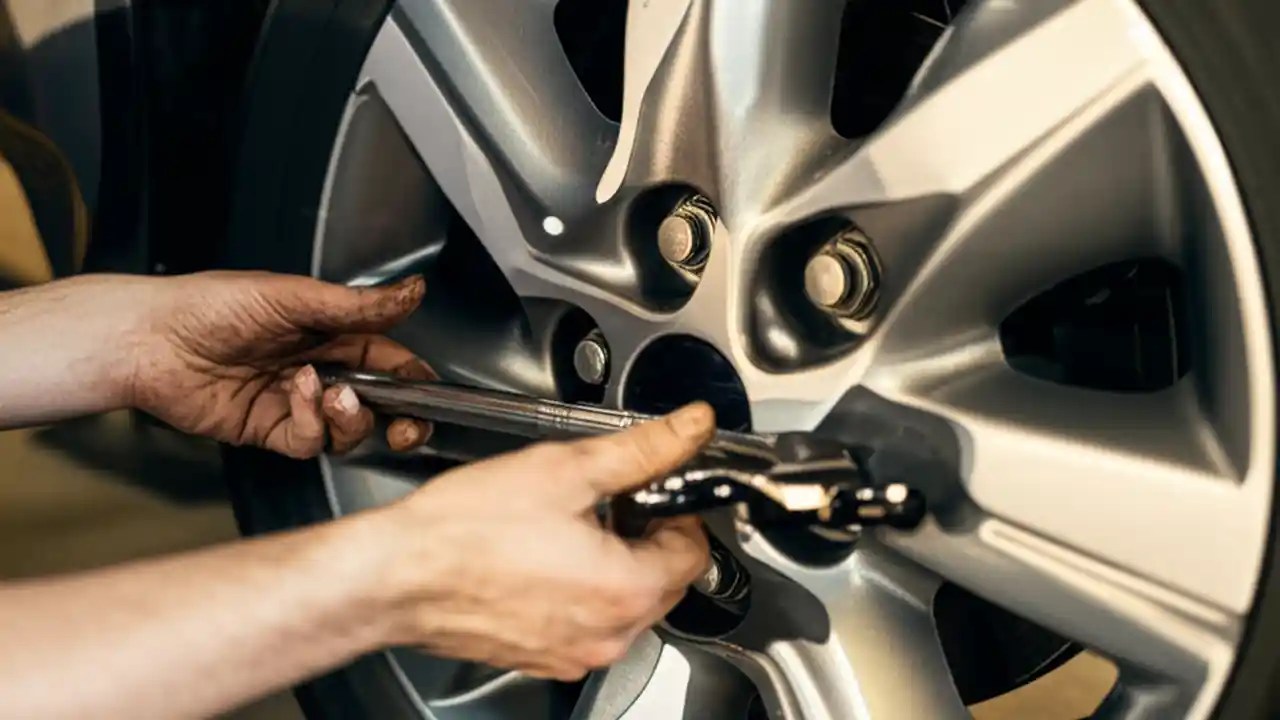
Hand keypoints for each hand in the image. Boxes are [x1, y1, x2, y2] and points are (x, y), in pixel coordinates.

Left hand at [131, 271, 433, 457]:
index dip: (412, 378)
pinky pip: (310, 442)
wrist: (151, 340)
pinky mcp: (271, 431)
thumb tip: (414, 292)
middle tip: (407, 424)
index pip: (389, 361)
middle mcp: (320, 370)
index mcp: (331, 333)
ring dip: (351, 417)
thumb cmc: (212, 305)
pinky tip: (299, 396)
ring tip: (335, 394)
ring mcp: (297, 404)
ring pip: (349, 429)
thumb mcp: (295, 296)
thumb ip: (359, 305)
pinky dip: (312, 424)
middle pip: (379, 404)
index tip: (427, 389)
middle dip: (402, 418)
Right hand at [367, 403, 715, 680]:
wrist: (396, 575)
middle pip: (665, 582)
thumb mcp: (567, 468)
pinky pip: (586, 623)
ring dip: (614, 564)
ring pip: (626, 604)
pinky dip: (579, 592)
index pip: (695, 551)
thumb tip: (691, 427)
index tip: (649, 490)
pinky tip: (542, 557)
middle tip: (606, 501)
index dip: (677, 510)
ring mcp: (574, 653)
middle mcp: (609, 635)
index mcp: (627, 590)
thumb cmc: (467, 528)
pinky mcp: (543, 658)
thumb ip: (643, 448)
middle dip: (647, 538)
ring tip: (567, 526)